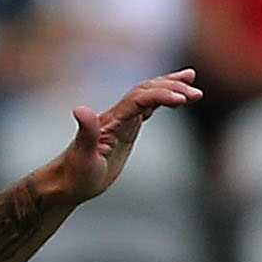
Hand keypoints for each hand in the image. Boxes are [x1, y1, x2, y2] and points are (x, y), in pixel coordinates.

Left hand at [53, 70, 202, 202]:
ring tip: (191, 78)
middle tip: (196, 93)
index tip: (183, 99)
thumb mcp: (81, 157)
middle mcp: (117, 117)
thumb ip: (85, 133)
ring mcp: (121, 123)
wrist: (65, 184)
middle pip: (147, 91)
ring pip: (148, 96)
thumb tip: (80, 109)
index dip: (161, 95)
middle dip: (171, 88)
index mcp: (111, 121)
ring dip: (169, 87)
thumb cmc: (73, 175)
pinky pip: (146, 109)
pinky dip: (162, 100)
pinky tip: (175, 98)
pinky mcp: (124, 132)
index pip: (140, 99)